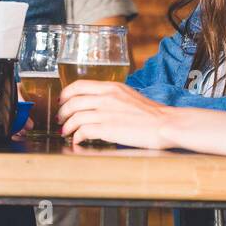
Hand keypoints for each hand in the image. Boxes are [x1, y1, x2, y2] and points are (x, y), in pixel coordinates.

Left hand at [55, 81, 173, 148]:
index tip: (62, 100)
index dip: (66, 94)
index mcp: (111, 87)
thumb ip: (112, 97)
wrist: (165, 124)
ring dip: (67, 126)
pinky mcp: (107, 129)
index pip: (79, 85)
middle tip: (61, 119)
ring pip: (75, 117)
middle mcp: (106, 97)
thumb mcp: (128, 96)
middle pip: (72, 101)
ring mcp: (106, 113)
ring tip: (66, 132)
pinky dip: (77, 137)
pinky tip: (78, 140)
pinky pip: (83, 131)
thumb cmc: (152, 114)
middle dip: (62, 112)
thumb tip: (98, 104)